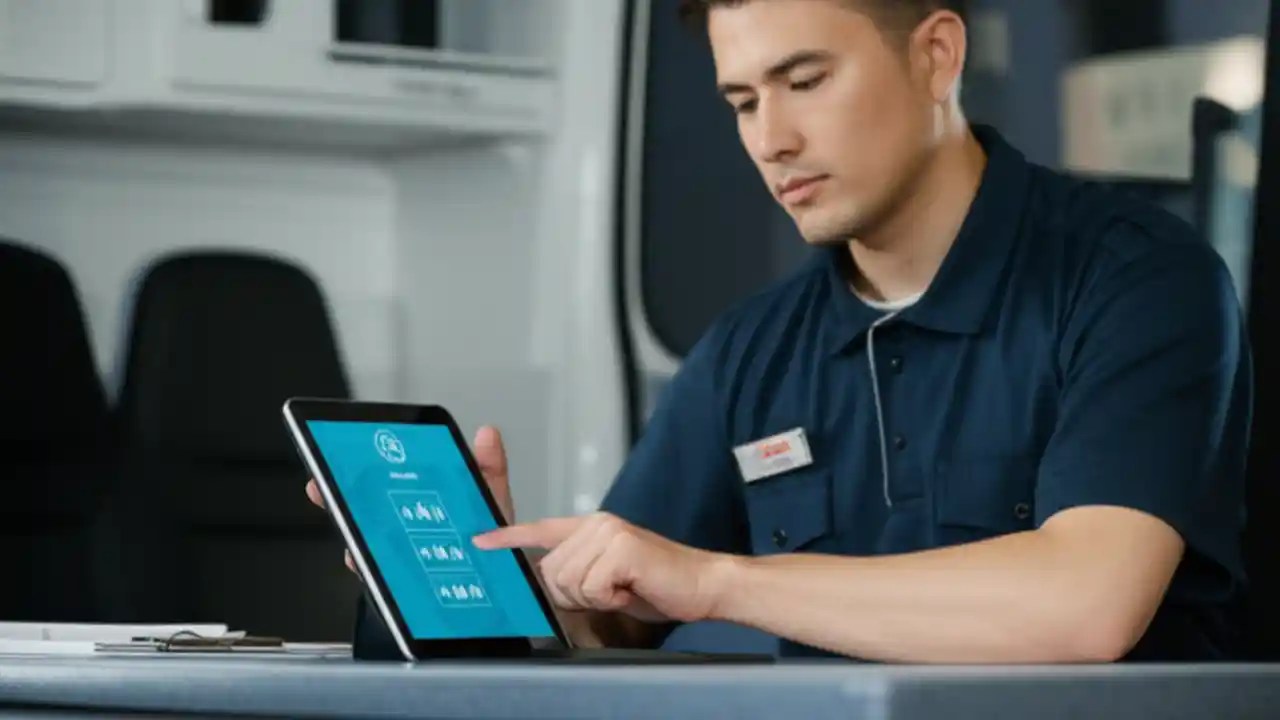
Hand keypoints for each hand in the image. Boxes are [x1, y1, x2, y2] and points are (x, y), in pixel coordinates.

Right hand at [305, 425, 516, 573]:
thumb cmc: (492, 543)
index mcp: (422, 501)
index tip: (344, 453)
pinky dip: (365, 565)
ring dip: (349, 532)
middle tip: (323, 486)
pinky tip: (360, 558)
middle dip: (339, 496)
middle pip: (364, 509)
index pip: (385, 480)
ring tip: (344, 523)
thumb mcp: (491, 500)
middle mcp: (404, 527)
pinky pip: (376, 574)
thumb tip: (487, 434)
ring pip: (364, 541)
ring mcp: (399, 554)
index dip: (362, 467)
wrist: (500, 586)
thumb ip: (489, 468)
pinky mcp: (400, 583)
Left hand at [472, 513, 733, 624]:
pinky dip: (610, 598)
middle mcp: (596, 523)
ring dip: (595, 597)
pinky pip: (591, 587)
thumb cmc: (657, 585)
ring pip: (568, 580)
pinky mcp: (621, 546)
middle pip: (551, 571)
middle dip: (576, 594)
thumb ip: (578, 573)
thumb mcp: (608, 578)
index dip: (508, 537)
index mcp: (591, 528)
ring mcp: (608, 531)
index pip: (541, 529)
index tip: (479, 542)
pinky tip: (632, 589)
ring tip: (624, 588)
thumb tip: (549, 583)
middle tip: (611, 591)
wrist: (702, 584)